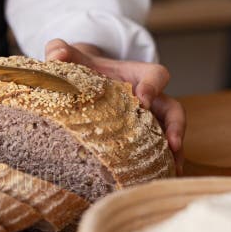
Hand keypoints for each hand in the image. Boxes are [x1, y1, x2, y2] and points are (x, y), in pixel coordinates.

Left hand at [45, 39, 185, 173]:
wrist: (81, 79)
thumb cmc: (79, 67)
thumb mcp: (70, 56)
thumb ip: (60, 50)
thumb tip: (55, 56)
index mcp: (135, 75)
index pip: (155, 75)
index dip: (153, 86)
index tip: (142, 99)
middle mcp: (148, 98)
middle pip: (173, 109)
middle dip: (175, 126)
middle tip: (173, 145)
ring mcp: (147, 120)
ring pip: (169, 133)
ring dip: (174, 152)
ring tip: (171, 171)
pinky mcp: (140, 138)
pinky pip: (154, 151)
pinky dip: (158, 164)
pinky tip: (150, 181)